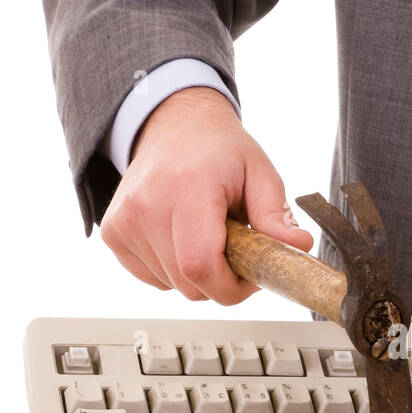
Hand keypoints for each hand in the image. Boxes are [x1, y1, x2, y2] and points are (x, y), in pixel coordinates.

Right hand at [99, 87, 313, 303]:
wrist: (173, 127)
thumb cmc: (218, 150)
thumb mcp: (260, 173)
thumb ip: (276, 215)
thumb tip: (297, 246)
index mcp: (187, 187)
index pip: (200, 264)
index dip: (230, 286)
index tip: (250, 277)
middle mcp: (147, 204)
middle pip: (189, 283)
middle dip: (221, 281)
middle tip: (238, 252)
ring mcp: (124, 220)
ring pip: (173, 285)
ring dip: (199, 275)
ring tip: (209, 235)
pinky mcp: (113, 233)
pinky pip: (153, 278)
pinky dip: (175, 271)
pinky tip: (184, 239)